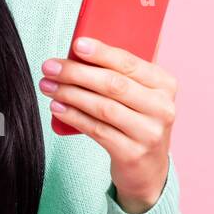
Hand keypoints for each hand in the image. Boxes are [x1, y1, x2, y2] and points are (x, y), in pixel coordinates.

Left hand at [39, 36, 176, 213]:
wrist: (148, 169)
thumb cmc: (136, 120)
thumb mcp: (140, 94)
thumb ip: (121, 71)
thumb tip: (83, 46)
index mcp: (165, 84)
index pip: (130, 63)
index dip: (101, 52)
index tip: (76, 44)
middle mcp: (162, 108)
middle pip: (113, 85)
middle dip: (76, 73)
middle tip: (50, 66)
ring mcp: (149, 133)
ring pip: (103, 108)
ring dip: (70, 94)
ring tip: (48, 86)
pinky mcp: (132, 153)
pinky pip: (97, 130)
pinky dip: (74, 117)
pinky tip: (58, 107)